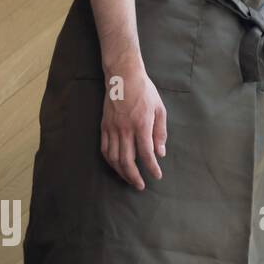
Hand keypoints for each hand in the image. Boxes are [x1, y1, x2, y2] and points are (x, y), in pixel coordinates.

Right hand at [100, 59, 166, 190]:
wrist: (123, 77)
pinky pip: (105, 149)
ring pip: (113, 158)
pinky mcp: (104, 127)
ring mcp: (112, 128)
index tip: (156, 176)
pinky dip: (110, 161)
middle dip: (134, 176)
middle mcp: (124, 129)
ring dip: (121, 172)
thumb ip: (160, 132)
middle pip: (126, 160)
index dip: (151, 167)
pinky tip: (117, 166)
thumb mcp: (159, 109)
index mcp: (141, 124)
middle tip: (140, 186)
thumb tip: (160, 153)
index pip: (146, 153)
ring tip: (130, 179)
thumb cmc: (145, 92)